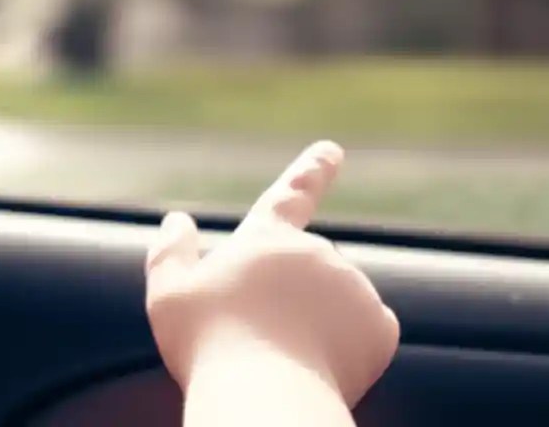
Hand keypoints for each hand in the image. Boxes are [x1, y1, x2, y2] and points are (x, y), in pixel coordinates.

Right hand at [144, 141, 398, 409]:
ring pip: (338, 303)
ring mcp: (353, 287)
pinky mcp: (378, 327)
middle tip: (261, 336)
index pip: (291, 194)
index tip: (332, 150)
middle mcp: (316, 252)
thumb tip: (175, 221)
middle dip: (292, 299)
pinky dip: (351, 346)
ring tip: (286, 358)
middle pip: (307, 273)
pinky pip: (369, 332)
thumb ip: (171, 252)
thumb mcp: (169, 295)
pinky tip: (324, 364)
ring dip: (319, 323)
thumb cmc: (210, 346)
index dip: (310, 170)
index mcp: (267, 239)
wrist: (265, 397)